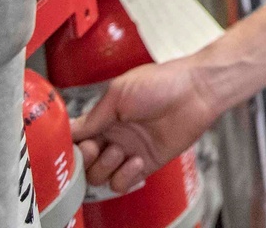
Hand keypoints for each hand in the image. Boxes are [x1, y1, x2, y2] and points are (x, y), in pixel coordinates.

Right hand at [70, 57, 217, 193]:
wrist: (195, 91)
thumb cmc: (161, 83)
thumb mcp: (119, 92)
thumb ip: (94, 116)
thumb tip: (70, 131)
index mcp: (106, 115)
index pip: (78, 137)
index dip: (71, 145)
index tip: (70, 146)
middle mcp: (114, 135)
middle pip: (85, 161)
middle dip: (86, 159)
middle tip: (97, 147)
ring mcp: (129, 151)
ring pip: (100, 176)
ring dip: (105, 167)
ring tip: (120, 150)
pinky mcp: (146, 165)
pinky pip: (121, 183)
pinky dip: (124, 176)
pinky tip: (136, 160)